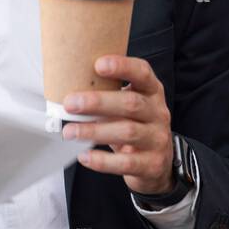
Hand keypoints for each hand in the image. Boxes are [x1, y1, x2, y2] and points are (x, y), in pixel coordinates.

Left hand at [61, 54, 174, 195]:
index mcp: (152, 92)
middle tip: (70, 104)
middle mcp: (158, 113)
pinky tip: (85, 155)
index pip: (142, 73)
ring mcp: (157, 139)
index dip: (122, 66)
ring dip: (94, 131)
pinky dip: (102, 160)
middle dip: (98, 102)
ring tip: (70, 131)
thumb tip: (70, 90)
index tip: (98, 64)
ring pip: (127, 132)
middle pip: (131, 103)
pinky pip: (126, 162)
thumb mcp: (128, 106)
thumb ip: (109, 95)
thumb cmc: (135, 125)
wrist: (158, 162)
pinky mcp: (152, 164)